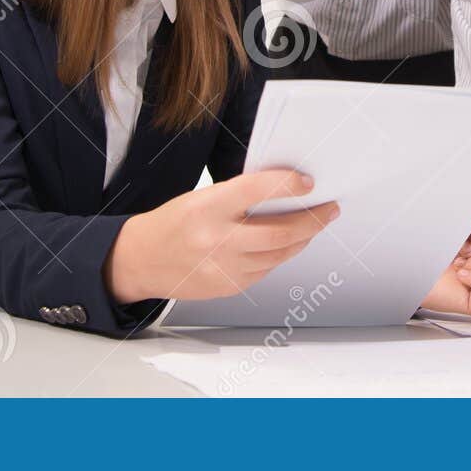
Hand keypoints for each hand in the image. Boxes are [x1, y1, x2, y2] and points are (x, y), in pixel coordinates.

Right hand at [103, 169, 338, 302]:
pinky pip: (265, 270)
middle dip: (312, 220)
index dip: (287, 185)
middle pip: (279, 233)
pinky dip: (279, 255)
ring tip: (313, 224)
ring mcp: (223, 269)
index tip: (308, 183)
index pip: (256, 190)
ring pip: (278, 255)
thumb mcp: (202, 197)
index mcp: (208, 207)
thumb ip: (240, 195)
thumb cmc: (174, 222)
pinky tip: (284, 244)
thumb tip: (285, 191)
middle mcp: (216, 240)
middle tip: (329, 209)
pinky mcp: (228, 287)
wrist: (142, 260)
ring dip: (302, 239)